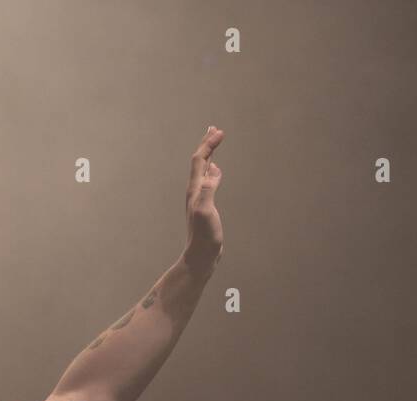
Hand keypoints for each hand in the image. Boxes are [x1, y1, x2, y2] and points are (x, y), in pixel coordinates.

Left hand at [184, 125, 225, 272]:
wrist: (201, 255)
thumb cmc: (204, 237)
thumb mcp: (206, 212)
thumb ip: (208, 191)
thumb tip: (213, 170)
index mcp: (195, 189)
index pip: (200, 160)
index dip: (209, 144)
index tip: (220, 132)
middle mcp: (195, 191)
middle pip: (199, 162)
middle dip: (206, 144)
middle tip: (214, 128)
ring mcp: (200, 198)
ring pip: (203, 170)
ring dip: (209, 155)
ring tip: (213, 144)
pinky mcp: (206, 205)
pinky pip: (208, 181)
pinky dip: (213, 171)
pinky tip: (216, 171)